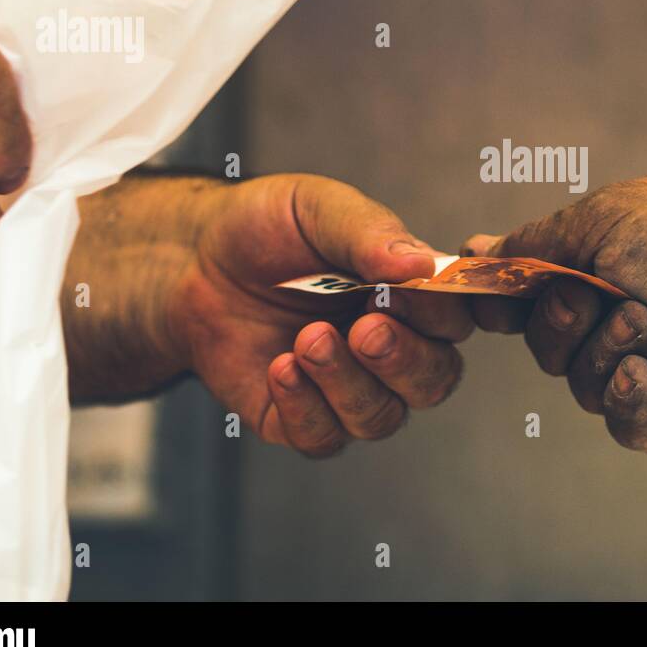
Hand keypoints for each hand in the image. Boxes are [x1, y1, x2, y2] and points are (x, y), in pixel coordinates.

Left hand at [168, 175, 473, 456]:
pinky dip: (305, 408)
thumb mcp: (317, 209)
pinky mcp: (300, 418)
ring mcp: (348, 387)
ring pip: (381, 417)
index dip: (437, 313)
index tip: (399, 292)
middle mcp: (391, 346)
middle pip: (434, 381)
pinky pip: (324, 438)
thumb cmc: (266, 228)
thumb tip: (423, 265)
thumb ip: (370, 233)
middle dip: (403, 362)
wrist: (191, 261)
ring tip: (306, 341)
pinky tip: (280, 368)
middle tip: (364, 330)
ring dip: (347, 384)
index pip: (455, 319)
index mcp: (410, 294)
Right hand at [464, 174, 646, 451]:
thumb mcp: (600, 220)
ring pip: (580, 384)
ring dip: (603, 349)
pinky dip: (625, 394)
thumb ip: (534, 244)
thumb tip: (475, 251)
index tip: (495, 297)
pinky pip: (621, 421)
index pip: (536, 296)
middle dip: (562, 322)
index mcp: (610, 267)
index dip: (513, 301)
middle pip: (547, 344)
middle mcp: (627, 317)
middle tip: (596, 297)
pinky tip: (645, 369)